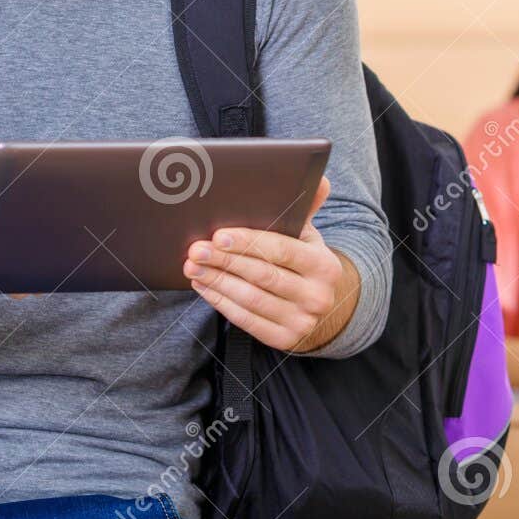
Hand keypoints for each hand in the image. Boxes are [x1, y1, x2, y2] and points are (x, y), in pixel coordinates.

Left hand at [182, 176, 355, 351]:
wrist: (321, 307)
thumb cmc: (303, 261)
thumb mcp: (308, 236)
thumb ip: (308, 207)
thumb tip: (319, 178)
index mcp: (325, 265)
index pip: (282, 250)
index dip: (248, 243)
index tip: (219, 235)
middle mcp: (318, 296)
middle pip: (262, 275)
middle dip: (225, 261)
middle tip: (196, 249)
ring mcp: (303, 322)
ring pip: (251, 299)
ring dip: (217, 282)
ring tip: (193, 266)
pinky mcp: (285, 340)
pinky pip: (246, 320)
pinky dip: (221, 301)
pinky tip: (204, 286)